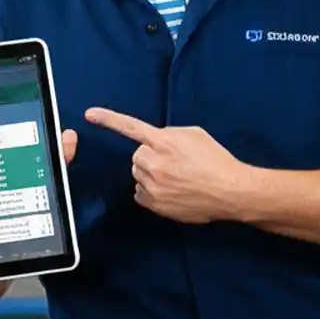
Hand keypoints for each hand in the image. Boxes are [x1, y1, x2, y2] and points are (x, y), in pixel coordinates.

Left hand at [85, 107, 252, 223]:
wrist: (230, 191)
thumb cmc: (215, 160)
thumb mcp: (194, 134)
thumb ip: (170, 134)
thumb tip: (156, 141)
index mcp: (164, 141)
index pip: (131, 127)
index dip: (109, 119)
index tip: (89, 114)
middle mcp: (154, 162)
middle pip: (137, 156)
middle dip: (150, 157)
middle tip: (173, 163)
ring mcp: (153, 185)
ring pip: (138, 174)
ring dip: (150, 174)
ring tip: (176, 178)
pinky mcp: (155, 204)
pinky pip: (140, 193)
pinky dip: (151, 191)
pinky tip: (171, 191)